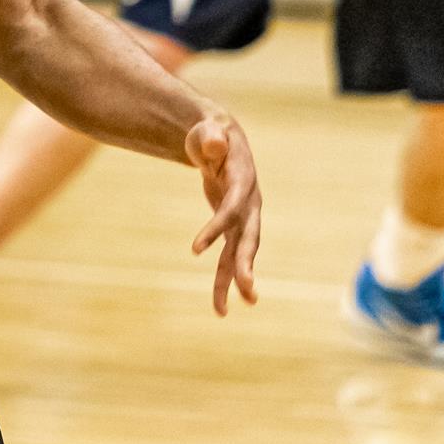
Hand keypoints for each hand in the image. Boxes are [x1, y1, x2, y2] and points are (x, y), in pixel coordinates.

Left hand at [185, 112, 260, 315]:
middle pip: (249, 237)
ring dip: (234, 282)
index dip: (216, 228)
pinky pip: (230, 257)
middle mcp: (249, 203)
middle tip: (248, 291)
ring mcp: (243, 218)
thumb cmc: (211, 134)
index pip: (231, 208)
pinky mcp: (234, 228)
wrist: (220, 140)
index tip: (194, 250)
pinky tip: (220, 306)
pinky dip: (224, 280)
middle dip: (247, 264)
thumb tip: (214, 144)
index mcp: (243, 180)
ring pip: (240, 255)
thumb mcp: (208, 131)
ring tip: (224, 312)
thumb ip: (211, 138)